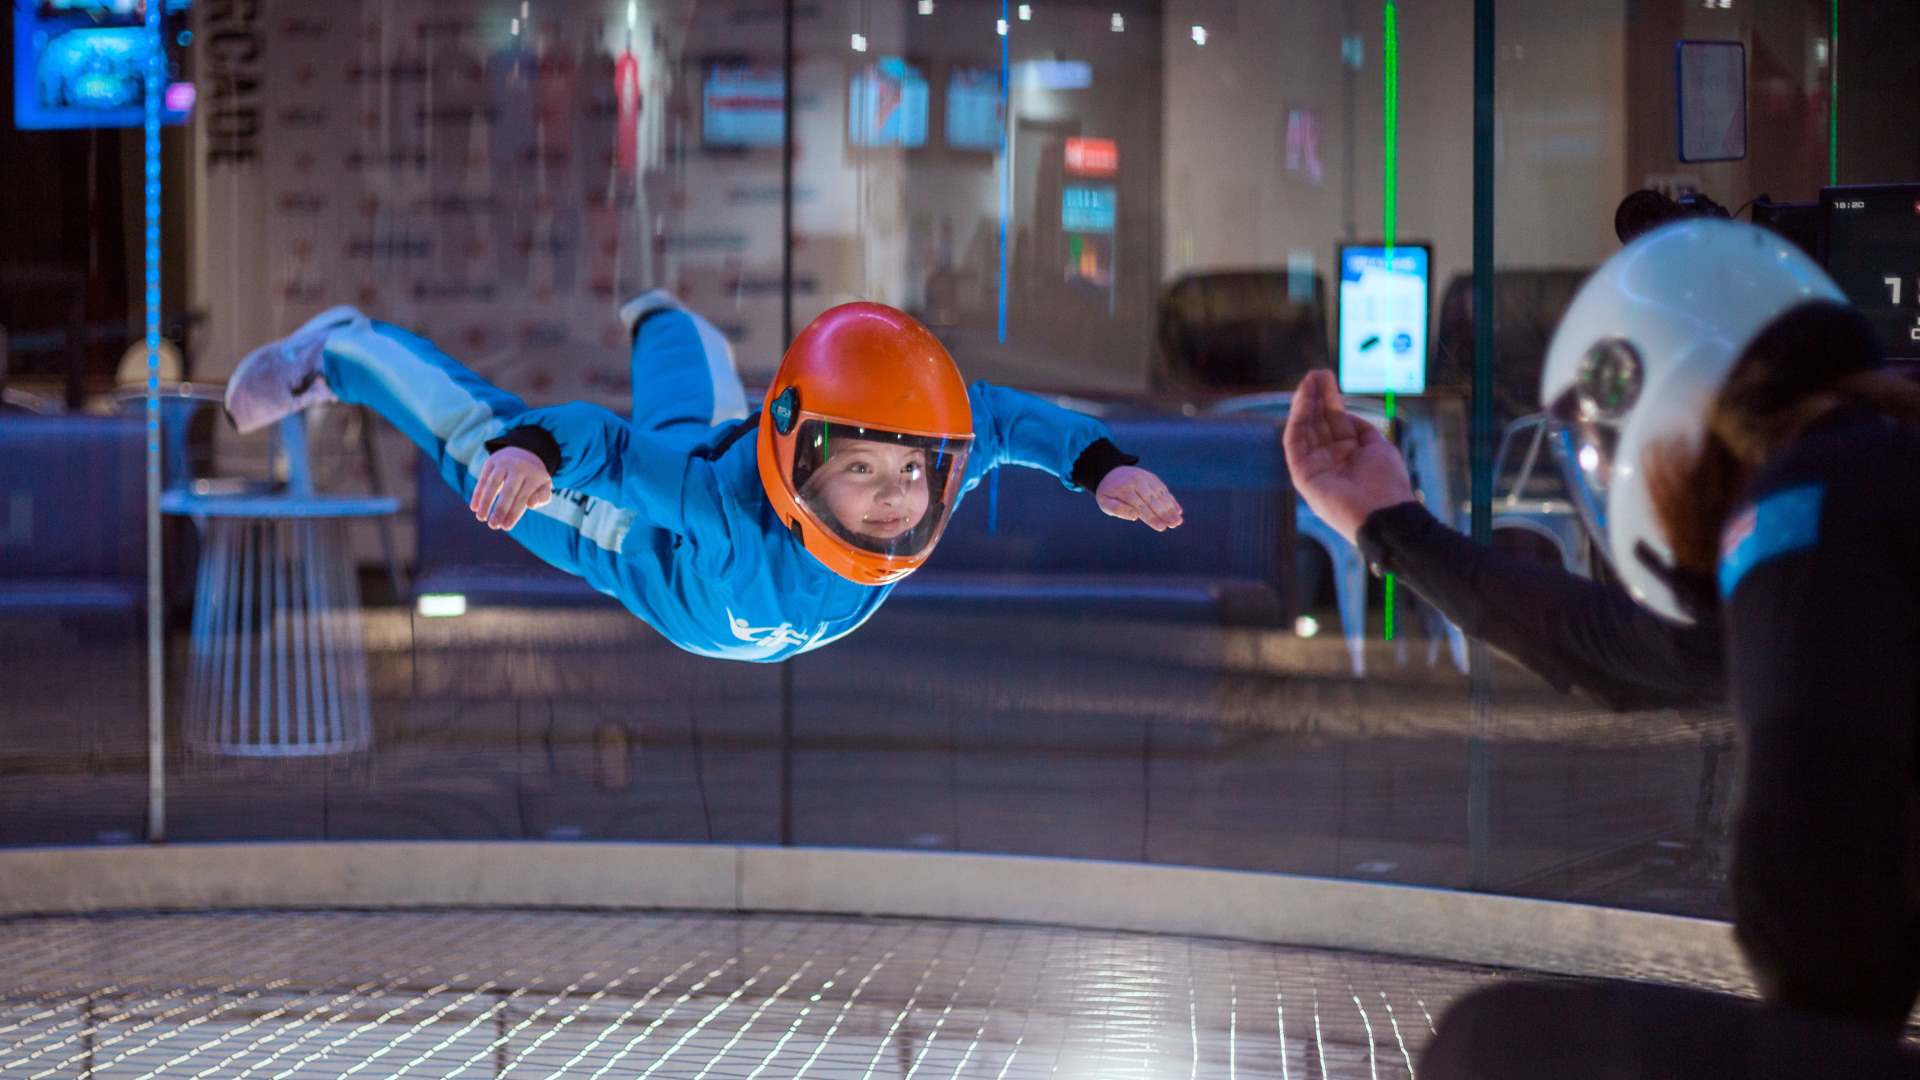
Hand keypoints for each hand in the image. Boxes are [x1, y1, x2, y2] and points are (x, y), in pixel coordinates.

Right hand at [469, 447, 552, 530]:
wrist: (525, 452)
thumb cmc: (534, 478)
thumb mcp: (544, 486)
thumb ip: (542, 497)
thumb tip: (530, 505)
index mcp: (534, 476)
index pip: (522, 498)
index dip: (513, 513)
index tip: (505, 527)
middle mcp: (519, 467)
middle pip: (508, 491)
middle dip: (500, 510)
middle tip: (493, 526)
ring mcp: (504, 463)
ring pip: (492, 484)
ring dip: (485, 502)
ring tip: (481, 518)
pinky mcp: (491, 462)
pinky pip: (483, 479)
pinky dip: (477, 493)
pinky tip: (474, 507)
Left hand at [1096, 466, 1183, 531]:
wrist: (1111, 472)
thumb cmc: (1108, 493)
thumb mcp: (1105, 502)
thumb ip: (1117, 510)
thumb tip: (1135, 516)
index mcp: (1124, 488)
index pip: (1140, 506)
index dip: (1152, 518)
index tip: (1161, 528)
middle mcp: (1137, 480)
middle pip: (1153, 499)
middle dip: (1165, 513)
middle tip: (1174, 524)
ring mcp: (1146, 477)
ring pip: (1161, 494)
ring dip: (1171, 508)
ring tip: (1179, 521)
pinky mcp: (1152, 478)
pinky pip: (1163, 489)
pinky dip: (1171, 500)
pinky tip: (1178, 510)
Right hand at [1282, 369, 1415, 542]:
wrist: (1385, 513)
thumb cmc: (1387, 484)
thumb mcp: (1378, 447)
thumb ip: (1361, 429)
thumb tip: (1344, 412)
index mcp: (1348, 455)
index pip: (1333, 422)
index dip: (1330, 400)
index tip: (1326, 379)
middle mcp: (1329, 460)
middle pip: (1318, 422)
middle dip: (1316, 397)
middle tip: (1315, 373)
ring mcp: (1315, 467)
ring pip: (1304, 429)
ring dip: (1305, 403)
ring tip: (1308, 381)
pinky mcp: (1303, 475)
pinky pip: (1295, 442)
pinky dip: (1298, 419)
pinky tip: (1304, 400)